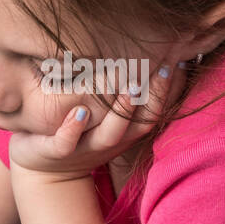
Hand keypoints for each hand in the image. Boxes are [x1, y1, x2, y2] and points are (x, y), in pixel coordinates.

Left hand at [6, 62, 184, 179]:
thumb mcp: (103, 114)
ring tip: (130, 89)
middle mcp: (110, 142)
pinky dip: (73, 129)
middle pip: (140, 123)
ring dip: (121, 112)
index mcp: (124, 131)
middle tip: (166, 68)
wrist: (43, 170)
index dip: (170, 91)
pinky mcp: (54, 153)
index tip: (182, 62)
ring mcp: (84, 148)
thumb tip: (146, 53)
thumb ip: (121, 90)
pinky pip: (65, 143)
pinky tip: (80, 111)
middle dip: (155, 97)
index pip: (154, 111)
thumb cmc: (78, 131)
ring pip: (108, 135)